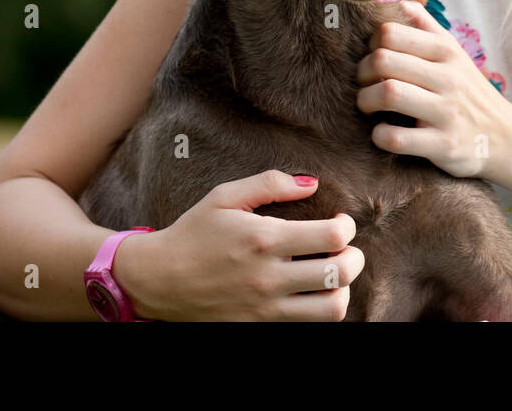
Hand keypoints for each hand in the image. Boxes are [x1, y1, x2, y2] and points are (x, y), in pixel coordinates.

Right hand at [112, 170, 364, 320]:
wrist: (157, 281)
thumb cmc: (193, 233)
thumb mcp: (225, 197)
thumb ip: (270, 183)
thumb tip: (312, 183)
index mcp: (264, 239)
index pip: (332, 236)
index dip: (347, 226)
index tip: (340, 222)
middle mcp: (268, 277)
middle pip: (340, 272)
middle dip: (355, 257)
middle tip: (346, 250)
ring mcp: (264, 308)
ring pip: (331, 309)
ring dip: (342, 290)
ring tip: (332, 276)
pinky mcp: (258, 327)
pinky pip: (306, 326)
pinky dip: (317, 310)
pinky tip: (310, 294)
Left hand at [354, 0, 511, 178]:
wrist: (505, 137)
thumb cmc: (469, 93)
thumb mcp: (456, 55)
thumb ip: (428, 28)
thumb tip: (400, 2)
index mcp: (446, 51)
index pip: (391, 32)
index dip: (371, 45)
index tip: (374, 59)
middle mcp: (448, 78)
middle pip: (383, 60)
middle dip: (362, 72)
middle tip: (365, 83)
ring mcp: (446, 112)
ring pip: (388, 94)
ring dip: (365, 101)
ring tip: (369, 106)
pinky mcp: (444, 145)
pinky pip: (397, 138)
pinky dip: (380, 135)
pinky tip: (384, 132)